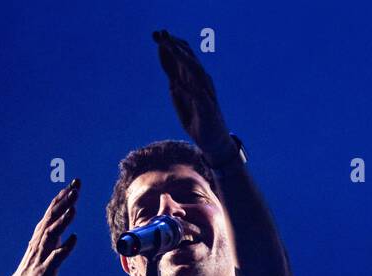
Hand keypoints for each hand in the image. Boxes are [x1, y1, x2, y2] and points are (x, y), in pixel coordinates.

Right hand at [3, 180, 78, 275]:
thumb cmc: (36, 270)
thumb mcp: (47, 250)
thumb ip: (55, 237)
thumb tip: (66, 228)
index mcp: (42, 235)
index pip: (52, 212)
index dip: (62, 198)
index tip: (73, 184)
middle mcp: (41, 242)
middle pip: (52, 218)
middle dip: (64, 202)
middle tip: (75, 188)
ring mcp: (43, 255)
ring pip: (53, 234)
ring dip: (63, 220)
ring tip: (74, 208)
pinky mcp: (46, 269)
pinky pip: (57, 257)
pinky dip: (65, 247)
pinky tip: (75, 238)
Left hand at [152, 30, 232, 156]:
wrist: (214, 143)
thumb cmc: (199, 123)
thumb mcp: (183, 105)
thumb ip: (177, 92)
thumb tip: (171, 80)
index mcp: (194, 82)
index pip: (183, 59)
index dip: (170, 47)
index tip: (157, 36)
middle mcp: (202, 84)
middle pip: (189, 59)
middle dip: (175, 46)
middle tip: (161, 35)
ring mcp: (207, 95)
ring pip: (196, 71)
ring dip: (183, 59)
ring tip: (171, 49)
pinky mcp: (208, 109)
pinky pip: (198, 96)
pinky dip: (188, 89)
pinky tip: (176, 83)